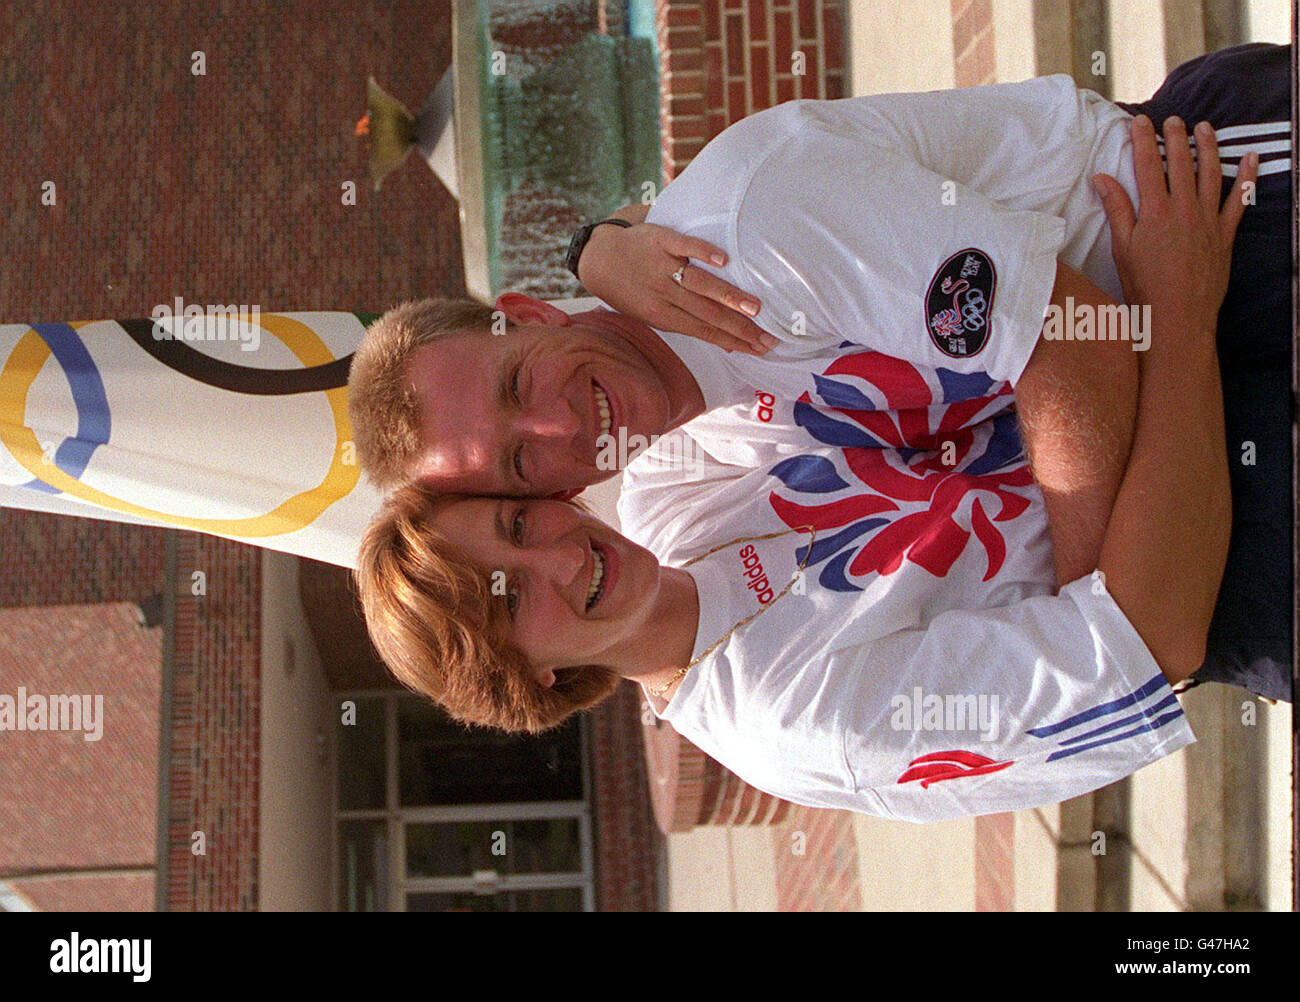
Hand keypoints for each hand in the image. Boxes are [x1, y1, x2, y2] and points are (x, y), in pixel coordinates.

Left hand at [577, 220, 777, 354]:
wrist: (598, 259)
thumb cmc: (631, 290)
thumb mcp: (653, 315)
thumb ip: (687, 324)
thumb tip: (724, 342)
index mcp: (663, 316)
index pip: (705, 332)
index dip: (734, 342)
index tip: (760, 349)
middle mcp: (664, 294)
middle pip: (707, 314)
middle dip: (740, 328)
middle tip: (768, 338)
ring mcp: (662, 267)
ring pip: (699, 284)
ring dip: (727, 296)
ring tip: (754, 308)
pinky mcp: (660, 240)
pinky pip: (683, 245)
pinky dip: (702, 252)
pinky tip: (722, 260)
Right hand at [1091, 115, 1256, 334]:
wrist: (1178, 316)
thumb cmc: (1144, 287)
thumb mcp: (1122, 249)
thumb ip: (1116, 209)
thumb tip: (1101, 179)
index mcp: (1155, 212)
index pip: (1148, 165)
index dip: (1143, 140)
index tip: (1140, 122)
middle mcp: (1184, 209)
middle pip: (1181, 163)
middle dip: (1176, 137)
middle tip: (1173, 119)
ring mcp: (1208, 219)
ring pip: (1211, 173)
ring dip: (1208, 147)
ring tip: (1205, 128)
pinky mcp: (1225, 234)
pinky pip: (1240, 200)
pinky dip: (1247, 177)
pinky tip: (1251, 158)